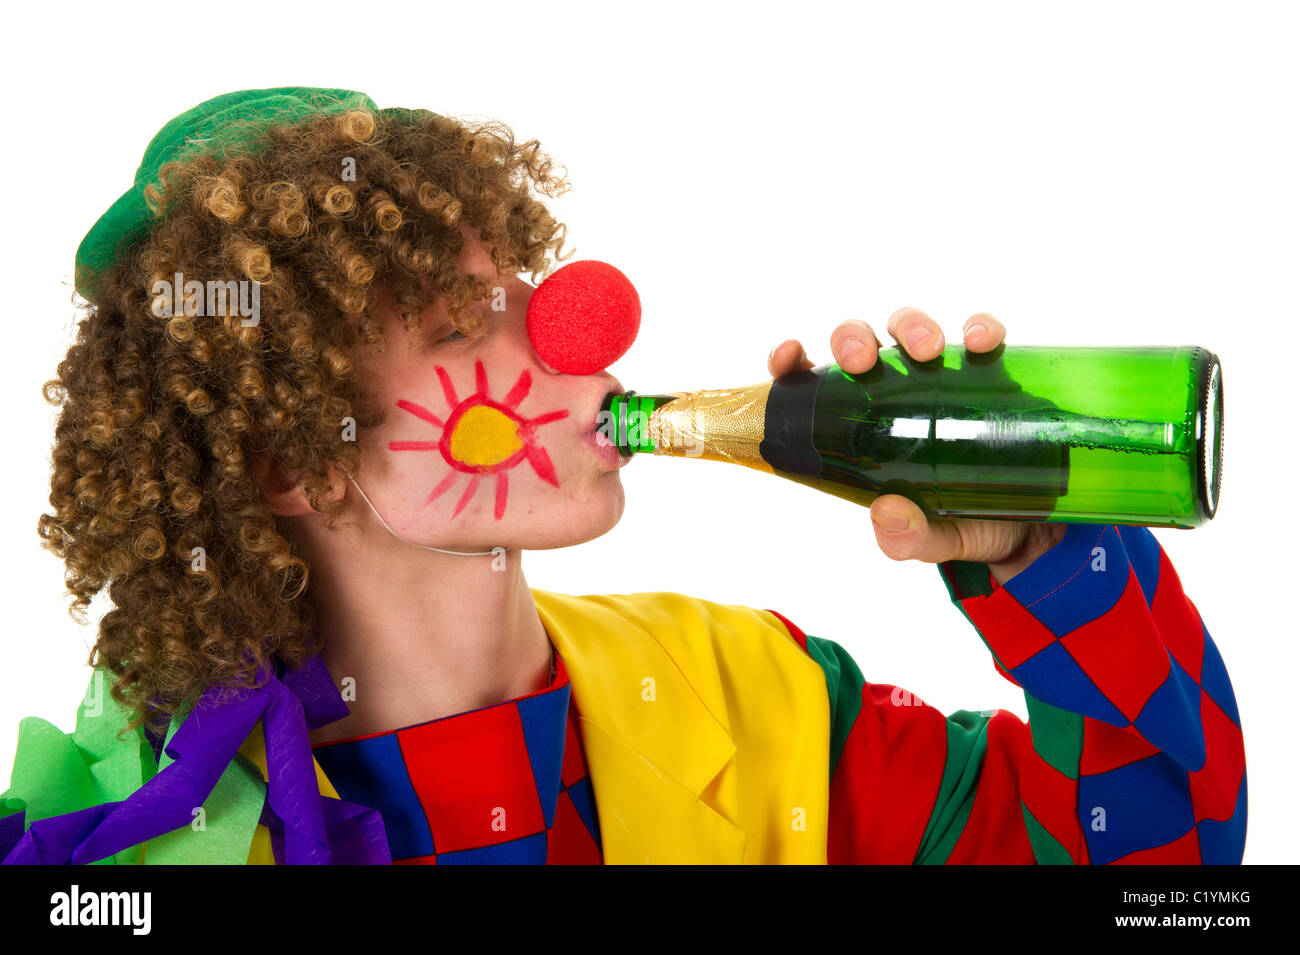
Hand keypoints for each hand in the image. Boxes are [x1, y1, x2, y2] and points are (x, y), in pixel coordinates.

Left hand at [766, 307, 1065, 584]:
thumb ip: (907, 538)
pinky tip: (983, 343)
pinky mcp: (991, 371)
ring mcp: (941, 377)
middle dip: (854, 339)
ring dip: (913, 327)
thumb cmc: (964, 524)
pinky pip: (982, 335)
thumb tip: (887, 514)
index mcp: (861, 426)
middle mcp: (894, 392)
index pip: (813, 383)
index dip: (791, 361)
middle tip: (862, 361)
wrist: (1035, 530)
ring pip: (911, 329)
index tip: (788, 355)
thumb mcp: (933, 540)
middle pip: (860, 344)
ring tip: (927, 351)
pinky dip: (982, 328)